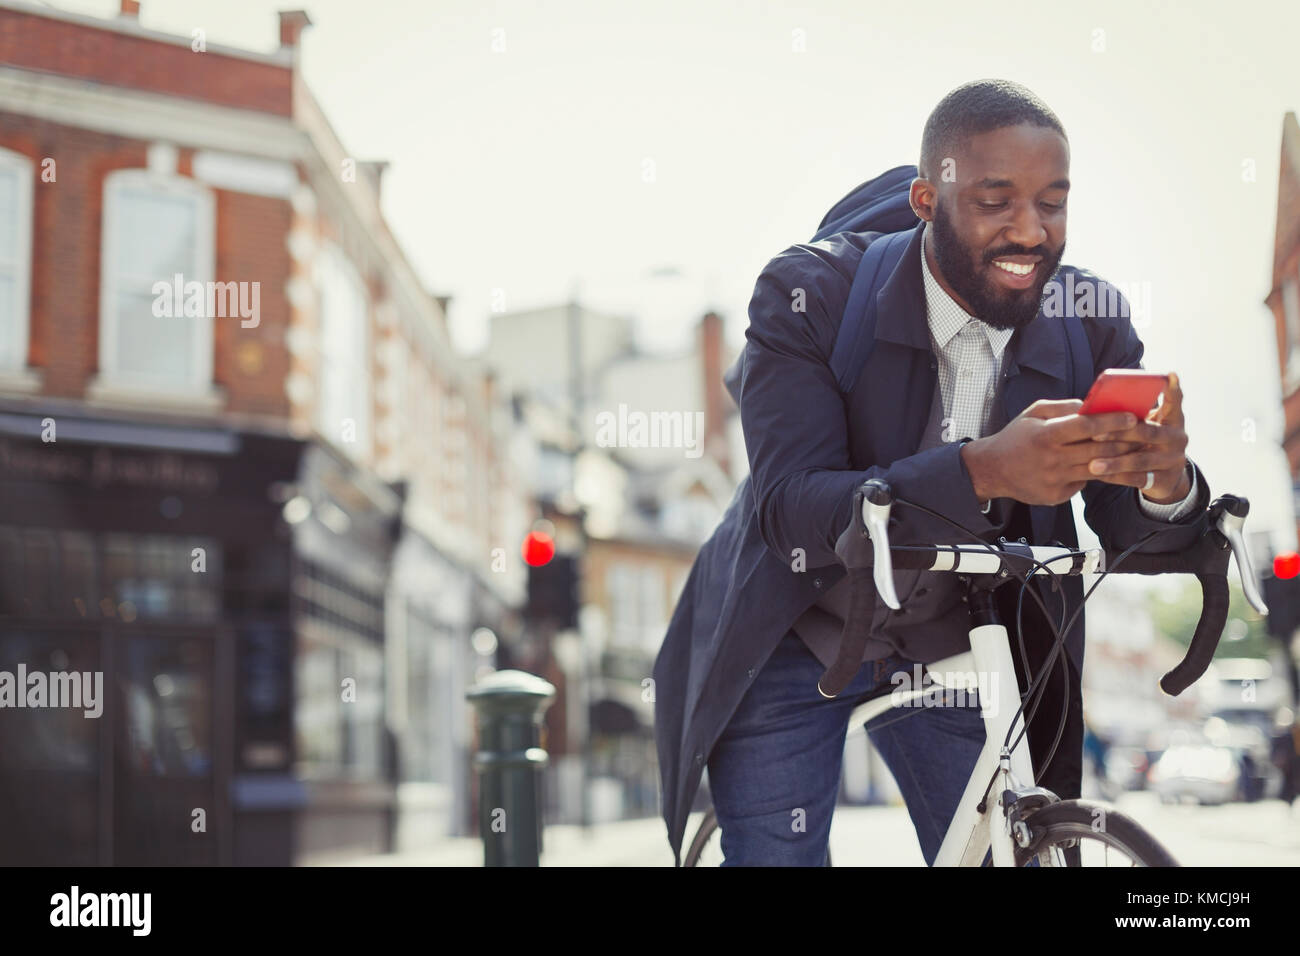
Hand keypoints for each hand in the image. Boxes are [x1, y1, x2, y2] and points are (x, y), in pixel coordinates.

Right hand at [960, 398, 1146, 505]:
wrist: (992, 470)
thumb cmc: (1015, 437)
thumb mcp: (1033, 413)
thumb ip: (1063, 407)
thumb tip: (1091, 405)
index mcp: (1046, 435)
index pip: (1086, 426)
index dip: (1112, 421)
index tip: (1132, 417)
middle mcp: (1052, 459)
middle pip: (1098, 451)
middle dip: (1125, 442)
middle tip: (1145, 436)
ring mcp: (1055, 480)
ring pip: (1097, 470)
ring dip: (1120, 462)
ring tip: (1136, 453)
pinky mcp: (1056, 496)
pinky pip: (1083, 484)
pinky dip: (1094, 475)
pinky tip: (1107, 470)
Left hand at [1083, 372, 1190, 502]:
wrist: (1165, 478)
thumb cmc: (1146, 443)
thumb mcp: (1146, 427)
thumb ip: (1132, 417)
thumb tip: (1096, 407)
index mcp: (1173, 420)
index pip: (1174, 402)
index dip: (1173, 389)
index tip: (1169, 375)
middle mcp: (1177, 438)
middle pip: (1147, 432)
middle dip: (1119, 433)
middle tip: (1094, 434)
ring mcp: (1173, 460)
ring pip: (1140, 460)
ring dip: (1114, 462)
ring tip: (1092, 464)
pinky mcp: (1165, 480)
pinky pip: (1136, 479)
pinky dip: (1115, 477)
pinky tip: (1097, 475)